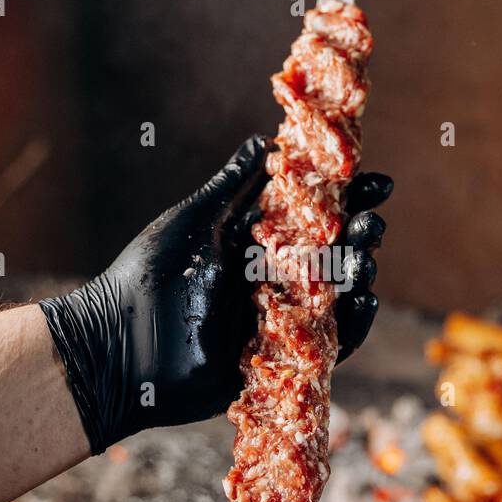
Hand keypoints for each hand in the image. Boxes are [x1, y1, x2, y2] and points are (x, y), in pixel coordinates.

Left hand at [40, 137, 391, 449]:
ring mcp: (277, 320)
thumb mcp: (196, 221)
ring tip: (367, 257)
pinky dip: (352, 325)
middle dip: (359, 236)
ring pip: (335, 297)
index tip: (377, 182)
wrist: (124, 345)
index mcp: (253, 242)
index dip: (347, 198)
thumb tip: (266, 141)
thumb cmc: (150, 276)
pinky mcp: (279, 360)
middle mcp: (271, 279)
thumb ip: (232, 186)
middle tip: (373, 224)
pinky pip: (327, 345)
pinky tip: (365, 302)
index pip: (312, 214)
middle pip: (332, 254)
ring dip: (358, 275)